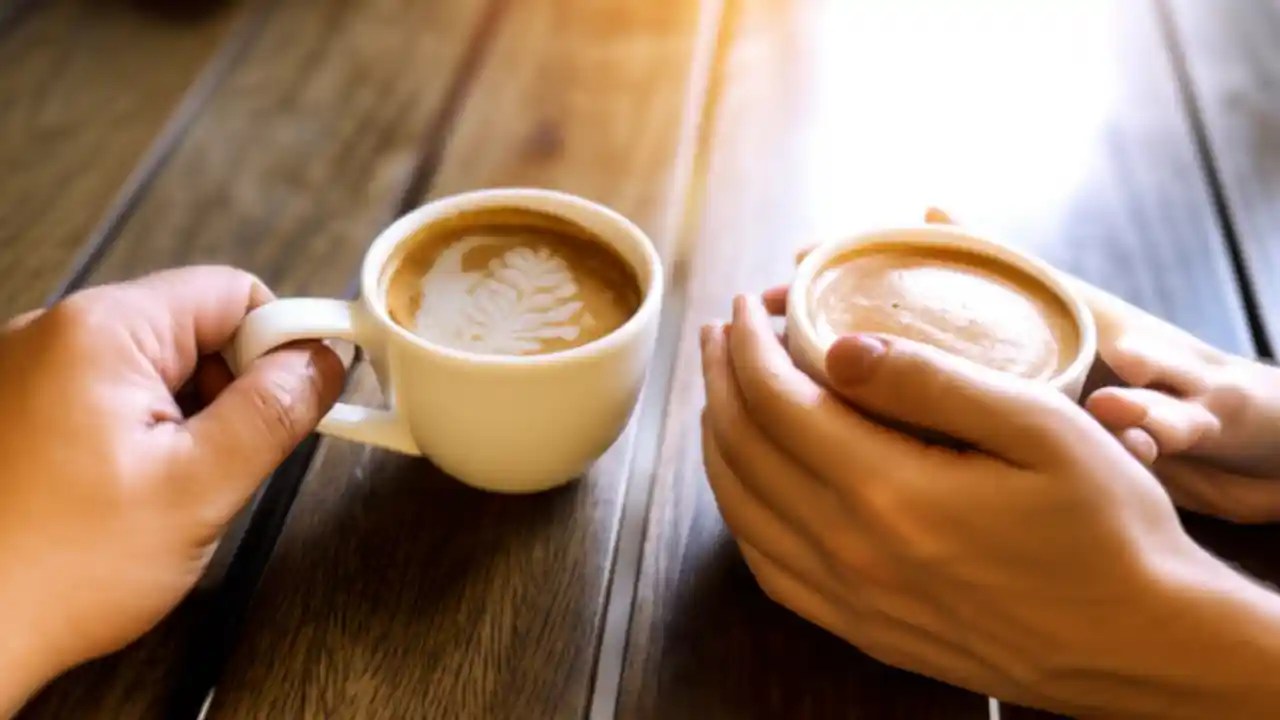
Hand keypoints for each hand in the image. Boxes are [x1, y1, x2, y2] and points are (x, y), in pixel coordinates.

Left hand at [0, 268, 342, 713]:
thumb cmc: (54, 571)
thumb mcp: (198, 489)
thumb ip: (272, 413)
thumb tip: (322, 360)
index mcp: (101, 331)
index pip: (234, 292)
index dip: (280, 346)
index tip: (293, 404)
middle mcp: (53, 332)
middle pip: (194, 327)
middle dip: (228, 392)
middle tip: (222, 466)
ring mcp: (25, 370)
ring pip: (155, 369)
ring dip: (184, 420)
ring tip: (166, 492)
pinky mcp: (16, 409)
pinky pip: (108, 399)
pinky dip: (138, 438)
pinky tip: (125, 495)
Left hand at [700, 294, 1279, 717]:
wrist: (1141, 643)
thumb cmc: (1108, 528)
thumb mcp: (1039, 426)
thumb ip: (930, 380)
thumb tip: (841, 346)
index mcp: (888, 492)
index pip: (775, 402)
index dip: (748, 344)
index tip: (748, 305)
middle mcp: (851, 552)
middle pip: (743, 450)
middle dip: (721, 379)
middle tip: (722, 332)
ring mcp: (851, 599)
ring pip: (741, 511)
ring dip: (720, 442)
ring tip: (722, 393)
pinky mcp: (863, 629)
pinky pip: (769, 568)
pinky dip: (741, 514)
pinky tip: (750, 486)